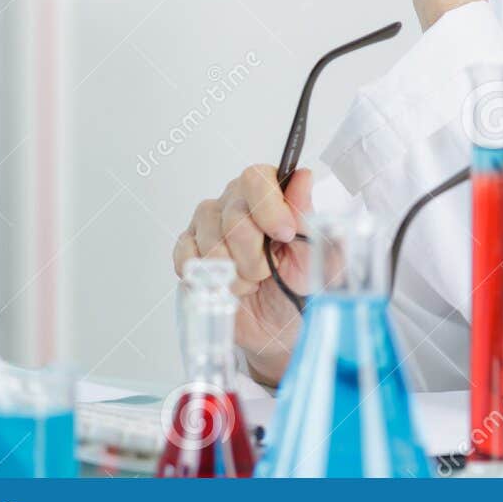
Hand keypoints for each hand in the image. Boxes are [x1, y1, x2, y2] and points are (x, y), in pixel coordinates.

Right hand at [173, 164, 313, 387]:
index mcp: (271, 192)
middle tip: (269, 271)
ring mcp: (208, 223)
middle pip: (233, 217)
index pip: (257, 178)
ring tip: (252, 282)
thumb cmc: (299, 284)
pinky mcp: (189, 248)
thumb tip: (302, 177)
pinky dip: (210, 278)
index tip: (286, 235)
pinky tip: (228, 284)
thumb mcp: (315, 255)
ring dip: (235, 273)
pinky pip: (186, 256)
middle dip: (255, 256)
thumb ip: (308, 217)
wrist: (277, 323)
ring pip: (211, 241)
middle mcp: (237, 200)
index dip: (269, 207)